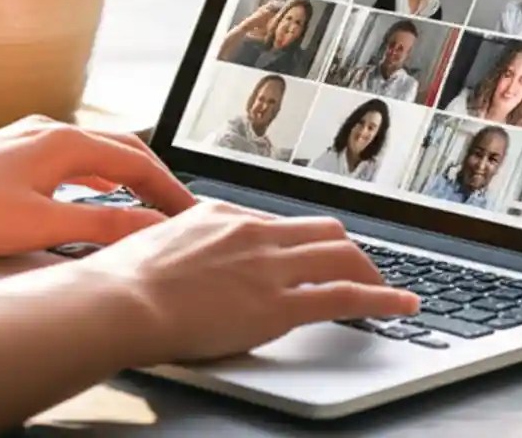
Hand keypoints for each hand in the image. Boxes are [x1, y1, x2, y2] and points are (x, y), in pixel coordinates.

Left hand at [0, 115, 195, 255]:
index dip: (170, 190)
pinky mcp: (9, 155)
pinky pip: (69, 159)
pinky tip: (89, 196)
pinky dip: (95, 176)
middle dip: (154, 177)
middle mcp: (50, 130)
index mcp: (65, 142)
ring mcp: (27, 139)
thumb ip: (104, 225)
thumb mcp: (43, 226)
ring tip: (143, 202)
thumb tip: (153, 225)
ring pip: (94, 152)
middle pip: (121, 149)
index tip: (192, 214)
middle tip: (177, 207)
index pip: (139, 161)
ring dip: (124, 175)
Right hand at [80, 201, 418, 365]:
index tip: (311, 254)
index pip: (279, 223)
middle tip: (357, 269)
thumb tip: (175, 253)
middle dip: (345, 249)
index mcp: (222, 216)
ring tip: (386, 287)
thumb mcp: (152, 244)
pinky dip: (383, 299)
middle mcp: (254, 233)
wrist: (119, 301)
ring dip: (370, 271)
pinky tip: (403, 305)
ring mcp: (270, 266)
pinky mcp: (279, 303)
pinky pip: (346, 295)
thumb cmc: (121, 282)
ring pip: (342, 255)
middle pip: (322, 230)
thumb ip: (178, 244)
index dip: (302, 242)